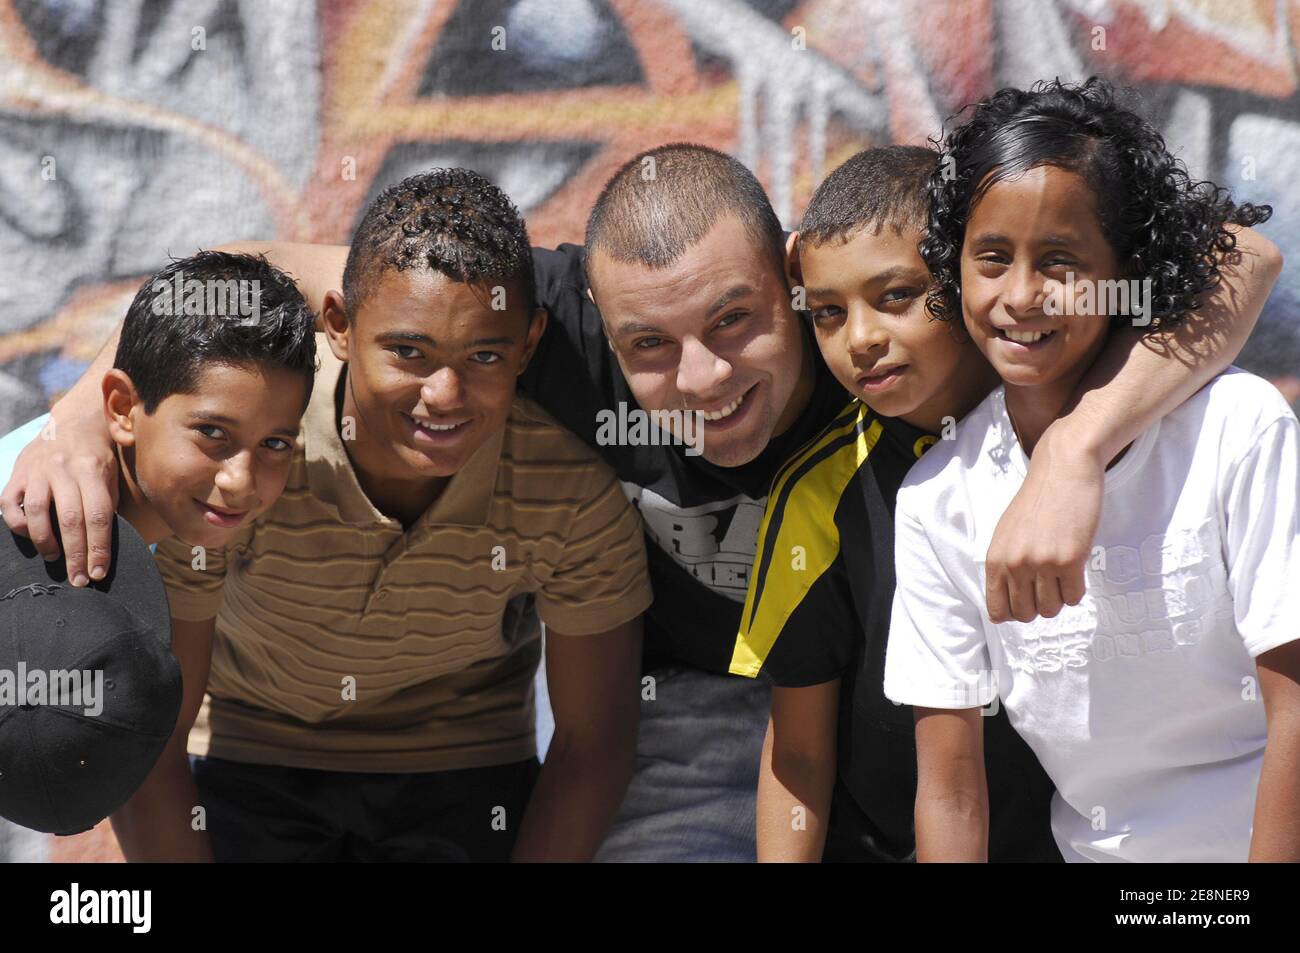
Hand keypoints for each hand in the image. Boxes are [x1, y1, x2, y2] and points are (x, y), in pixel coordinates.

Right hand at [0, 414, 119, 585]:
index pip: (98, 516)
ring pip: (37, 513)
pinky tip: (30, 537)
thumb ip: (107, 505)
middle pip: (70, 519)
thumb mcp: (111, 476)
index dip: (98, 548)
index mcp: (92, 470)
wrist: (73, 423)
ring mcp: (37, 471)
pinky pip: (9, 504)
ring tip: (55, 558)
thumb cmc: (97, 457)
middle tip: (79, 580)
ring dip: (45, 542)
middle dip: (75, 554)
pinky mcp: (17, 473)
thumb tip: (103, 546)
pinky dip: (18, 524)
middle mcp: (63, 469)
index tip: (99, 573)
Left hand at [985, 430, 1103, 622]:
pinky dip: (1077, 590)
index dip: (1014, 613)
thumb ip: (1005, 567)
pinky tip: (1075, 569)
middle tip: (1048, 586)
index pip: (997, 611)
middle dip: (1039, 606)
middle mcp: (1015, 565)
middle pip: (1026, 615)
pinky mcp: (1070, 560)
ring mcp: (1042, 564)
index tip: (1026, 601)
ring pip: (1051, 610)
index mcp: (995, 559)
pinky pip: (1075, 598)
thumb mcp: (1007, 535)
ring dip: (1059, 598)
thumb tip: (1008, 605)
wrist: (1063, 470)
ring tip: (1061, 575)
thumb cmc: (1037, 502)